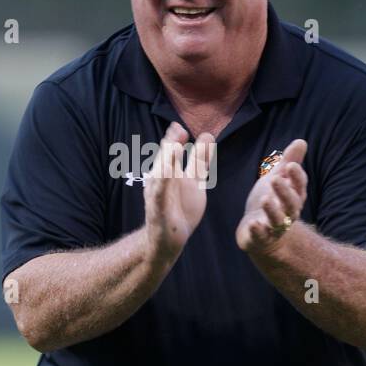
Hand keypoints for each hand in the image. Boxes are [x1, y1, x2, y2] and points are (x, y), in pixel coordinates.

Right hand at [144, 122, 214, 265]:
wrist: (169, 239)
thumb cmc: (180, 207)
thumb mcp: (194, 180)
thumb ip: (199, 159)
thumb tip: (207, 135)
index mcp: (170, 171)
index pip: (172, 151)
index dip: (174, 138)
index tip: (179, 126)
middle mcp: (161, 180)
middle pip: (166, 159)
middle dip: (170, 145)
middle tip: (177, 130)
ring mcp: (158, 195)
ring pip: (161, 175)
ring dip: (166, 162)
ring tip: (174, 147)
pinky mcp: (158, 211)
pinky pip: (159, 197)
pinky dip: (161, 186)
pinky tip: (165, 175)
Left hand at [236, 138, 307, 254]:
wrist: (261, 233)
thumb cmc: (272, 202)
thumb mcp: (278, 179)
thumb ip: (289, 162)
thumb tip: (302, 141)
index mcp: (293, 196)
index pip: (299, 186)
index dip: (296, 176)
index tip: (291, 165)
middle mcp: (288, 213)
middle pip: (290, 203)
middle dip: (284, 191)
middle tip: (275, 179)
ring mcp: (275, 227)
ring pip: (277, 220)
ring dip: (272, 210)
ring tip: (266, 199)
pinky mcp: (261, 238)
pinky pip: (262, 236)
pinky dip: (258, 230)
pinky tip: (253, 223)